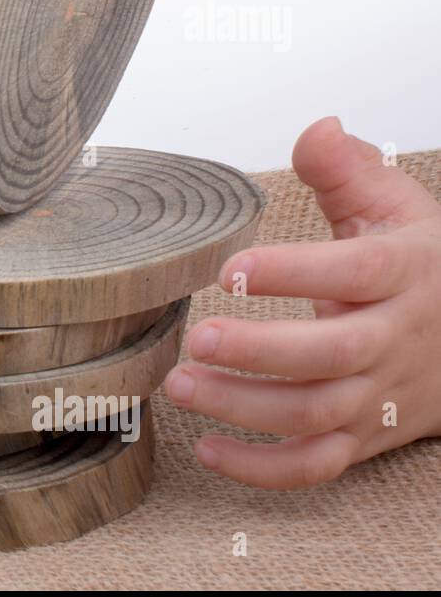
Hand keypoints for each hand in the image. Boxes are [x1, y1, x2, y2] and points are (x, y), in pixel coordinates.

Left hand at [166, 116, 440, 488]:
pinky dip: (264, 469)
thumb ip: (346, 169)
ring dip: (245, 407)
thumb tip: (317, 127)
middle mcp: (392, 339)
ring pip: (316, 415)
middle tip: (196, 339)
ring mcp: (379, 395)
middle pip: (331, 356)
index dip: (295, 273)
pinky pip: (317, 465)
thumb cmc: (416, 264)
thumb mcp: (393, 207)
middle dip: (261, 352)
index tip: (232, 266)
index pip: (353, 273)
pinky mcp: (363, 436)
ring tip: (180, 384)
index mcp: (402, 274)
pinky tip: (209, 450)